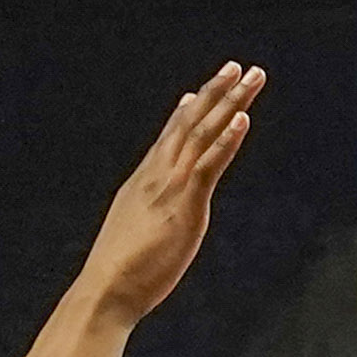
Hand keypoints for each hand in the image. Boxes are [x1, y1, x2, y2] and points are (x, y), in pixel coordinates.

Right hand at [86, 65, 265, 323]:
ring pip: (203, 133)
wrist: (107, 290)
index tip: (198, 92)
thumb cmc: (119, 274)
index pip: (168, 139)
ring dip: (230, 102)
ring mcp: (171, 185)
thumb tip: (146, 221)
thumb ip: (144, 218)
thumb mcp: (133, 234)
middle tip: (237, 67)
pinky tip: (242, 119)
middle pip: (190, 123)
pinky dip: (226, 140)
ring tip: (249, 76)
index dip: (186, 113)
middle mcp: (157, 174)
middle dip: (215, 93)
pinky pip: (209, 164)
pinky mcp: (186, 204)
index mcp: (144, 181)